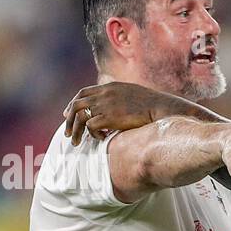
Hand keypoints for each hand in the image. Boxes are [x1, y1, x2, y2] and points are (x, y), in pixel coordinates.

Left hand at [62, 83, 182, 144]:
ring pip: (80, 117)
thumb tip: (119, 108)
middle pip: (76, 105)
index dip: (73, 103)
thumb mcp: (135, 94)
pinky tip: (100, 139)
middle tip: (69, 133)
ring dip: (76, 131)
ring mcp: (105, 105)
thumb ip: (122, 97)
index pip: (83, 93)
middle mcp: (104, 94)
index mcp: (109, 87)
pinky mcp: (109, 118)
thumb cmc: (154, 105)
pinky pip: (91, 127)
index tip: (69, 114)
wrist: (162, 108)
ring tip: (76, 142)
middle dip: (69, 120)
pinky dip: (92, 135)